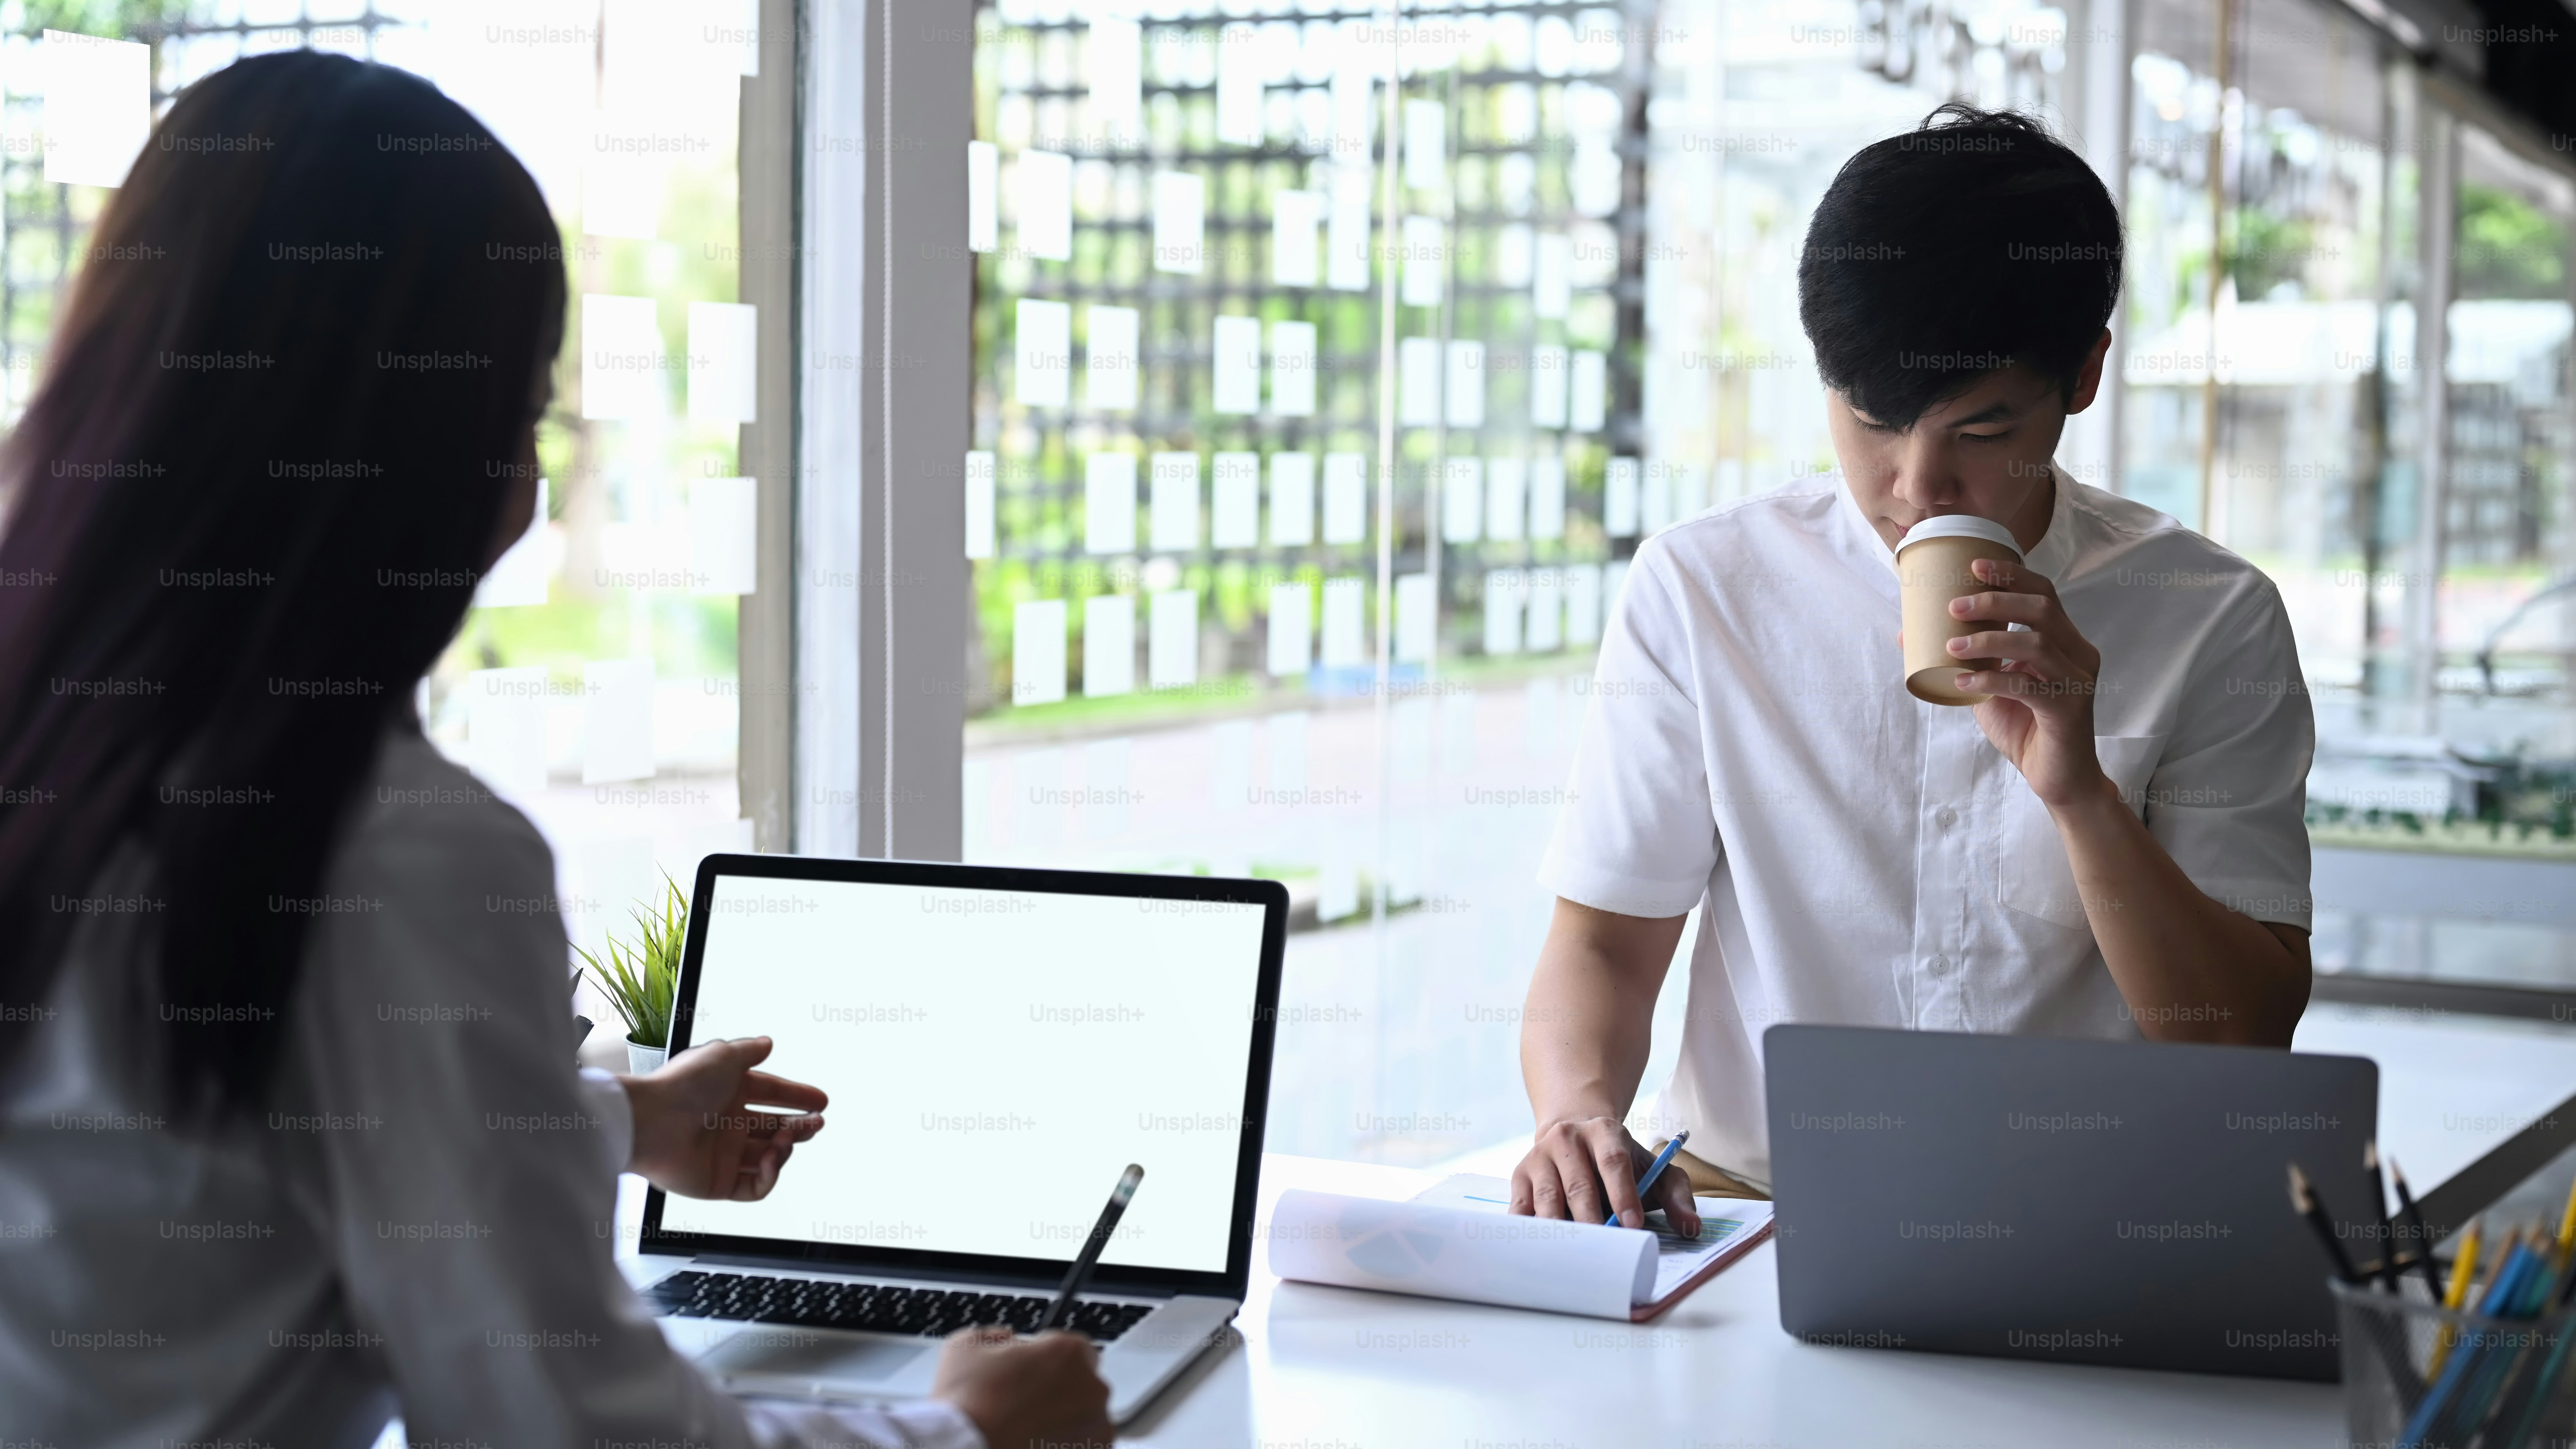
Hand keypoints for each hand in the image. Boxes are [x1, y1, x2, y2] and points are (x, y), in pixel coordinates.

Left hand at [618, 1036, 825, 1200]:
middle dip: (800, 1125)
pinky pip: (753, 1187)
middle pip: (773, 1127)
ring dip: (786, 1148)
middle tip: (816, 1123)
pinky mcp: (717, 1183)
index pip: (770, 1094)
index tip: (820, 1100)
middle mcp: (726, 1124)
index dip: (796, 1096)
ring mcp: (722, 1155)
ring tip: (786, 1138)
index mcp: (727, 1093)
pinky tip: (772, 1160)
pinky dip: (770, 1177)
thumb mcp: (723, 1054)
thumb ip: (749, 1050)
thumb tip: (767, 1043)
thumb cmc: (682, 1086)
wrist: (651, 1123)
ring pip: (768, 1157)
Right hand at [932, 1326, 1113, 1448]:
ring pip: (1082, 1417)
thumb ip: (993, 1335)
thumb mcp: (965, 1346)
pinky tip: (1032, 1442)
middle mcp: (1092, 1388)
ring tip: (1025, 1427)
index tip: (1031, 1371)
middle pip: (1080, 1383)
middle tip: (1023, 1403)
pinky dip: (1061, 1442)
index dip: (1048, 1359)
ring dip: (1061, 1419)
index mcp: (1069, 1353)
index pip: (1072, 1348)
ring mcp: (1095, 1427)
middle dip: (1056, 1390)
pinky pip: (1079, 1443)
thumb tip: (1004, 1339)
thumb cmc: (967, 1404)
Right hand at [1509, 1116, 1699, 1234]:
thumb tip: (1692, 1228)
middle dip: (1591, 1219)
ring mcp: (1539, 1157)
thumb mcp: (1654, 1170)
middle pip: (1578, 1184)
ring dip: (1559, 1229)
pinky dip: (1527, 1231)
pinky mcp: (1520, 1176)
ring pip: (1547, 1198)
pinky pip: (1520, 1208)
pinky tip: (1538, 1250)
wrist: (1574, 1136)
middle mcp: (1567, 1138)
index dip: (1623, 1194)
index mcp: (1604, 1132)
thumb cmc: (1619, 1163)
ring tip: (1570, 1257)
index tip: (1633, 1225)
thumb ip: (1677, 1196)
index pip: (1613, 1162)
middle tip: (1602, 1248)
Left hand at [1946, 555, 2109, 810]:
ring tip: (1952, 644)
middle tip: (1954, 606)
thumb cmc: (2024, 727)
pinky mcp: (2069, 709)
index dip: (2011, 575)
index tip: (1973, 565)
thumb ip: (1963, 659)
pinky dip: (1992, 679)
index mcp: (2064, 641)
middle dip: (1995, 601)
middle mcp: (2077, 653)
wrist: (2057, 778)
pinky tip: (1963, 681)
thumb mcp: (1987, 685)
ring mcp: (2077, 680)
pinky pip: (2029, 685)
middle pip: (2042, 608)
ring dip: (1989, 640)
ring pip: (2037, 642)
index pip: (2043, 593)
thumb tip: (1909, 635)